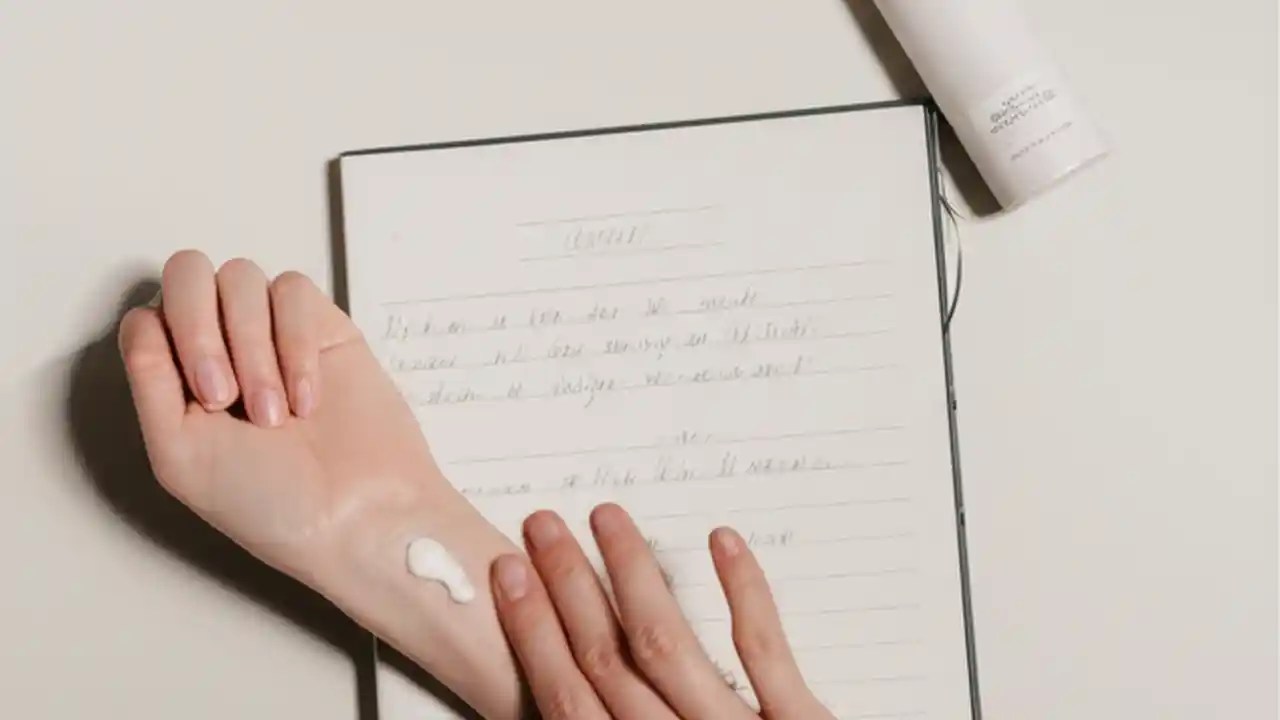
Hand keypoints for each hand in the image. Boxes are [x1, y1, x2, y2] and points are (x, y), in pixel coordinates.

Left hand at [118, 251, 522, 718]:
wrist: (356, 515)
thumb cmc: (271, 502)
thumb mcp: (179, 455)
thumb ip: (149, 382)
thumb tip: (142, 317)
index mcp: (177, 378)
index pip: (150, 313)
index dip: (171, 341)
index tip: (210, 402)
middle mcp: (221, 346)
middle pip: (188, 274)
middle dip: (200, 325)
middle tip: (227, 393)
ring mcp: (272, 333)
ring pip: (241, 278)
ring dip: (253, 345)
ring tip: (276, 412)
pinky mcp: (323, 326)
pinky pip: (295, 291)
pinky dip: (296, 342)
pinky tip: (307, 397)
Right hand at [490, 504, 834, 719]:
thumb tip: (565, 703)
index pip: (570, 697)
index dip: (534, 632)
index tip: (511, 575)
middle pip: (607, 660)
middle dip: (567, 589)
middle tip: (543, 529)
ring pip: (668, 644)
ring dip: (632, 575)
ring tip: (608, 522)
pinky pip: (766, 653)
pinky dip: (744, 593)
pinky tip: (723, 543)